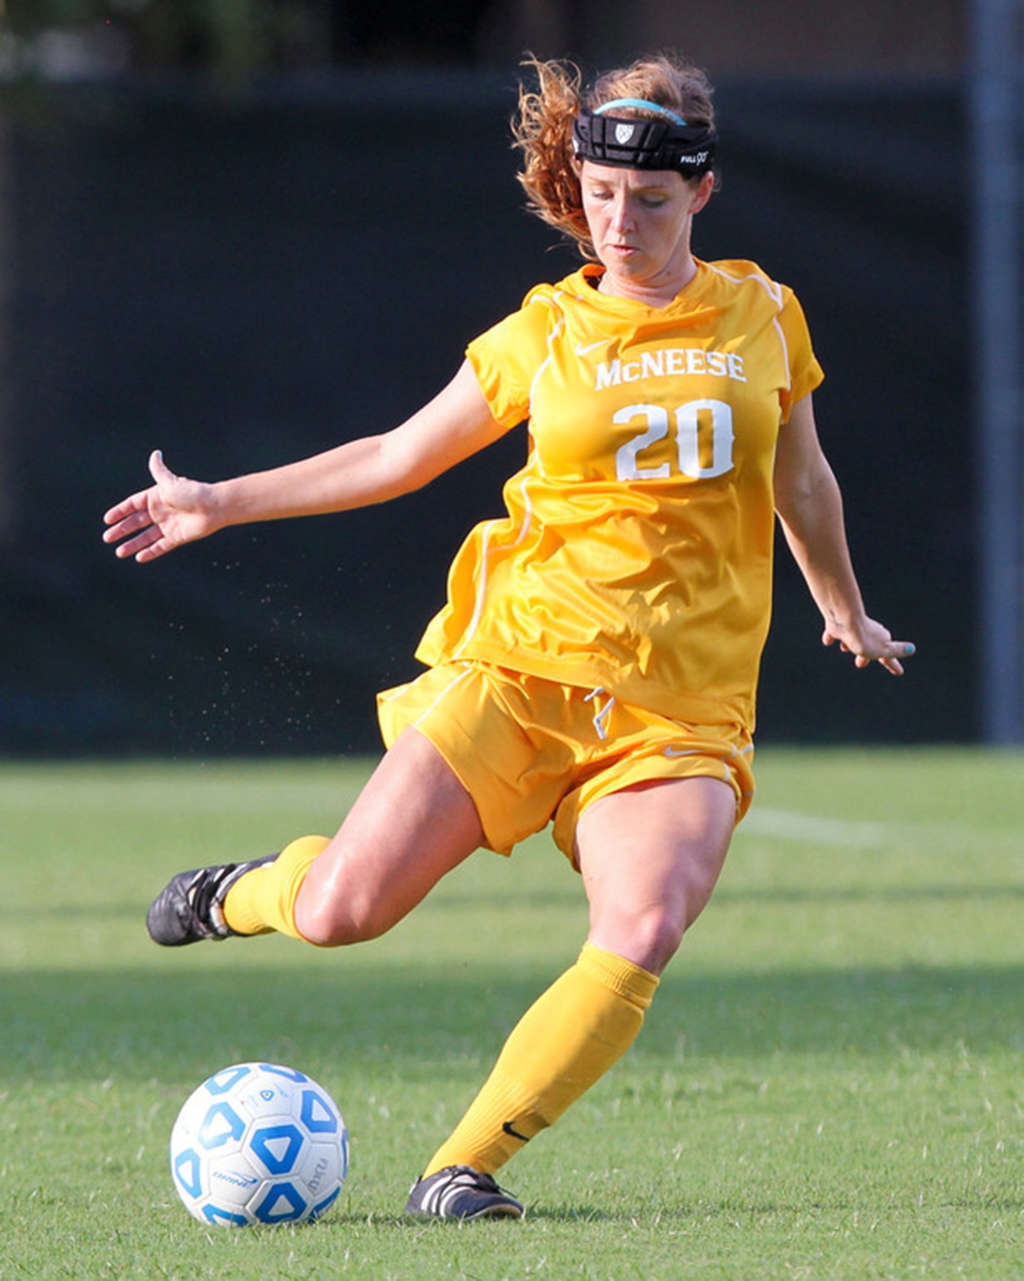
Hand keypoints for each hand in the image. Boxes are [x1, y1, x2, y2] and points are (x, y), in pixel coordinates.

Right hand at [102, 451, 220, 562]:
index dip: (120, 512)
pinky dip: (150, 552)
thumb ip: (159, 471)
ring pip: (146, 537)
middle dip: (122, 530)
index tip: (107, 520)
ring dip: (133, 544)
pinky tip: (139, 557)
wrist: (214, 507)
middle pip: (136, 523)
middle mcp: (161, 512)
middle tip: (107, 538)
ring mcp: (168, 525)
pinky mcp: (177, 537)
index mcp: (156, 497)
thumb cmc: (192, 492)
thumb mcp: (170, 482)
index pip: (133, 505)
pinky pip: (161, 546)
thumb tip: (156, 453)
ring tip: (119, 552)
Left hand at [822, 615, 914, 675]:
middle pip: (867, 645)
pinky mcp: (838, 625)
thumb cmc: (863, 637)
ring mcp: (852, 627)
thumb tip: (912, 648)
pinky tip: (828, 641)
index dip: (892, 665)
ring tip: (845, 650)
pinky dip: (832, 637)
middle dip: (865, 655)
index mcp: (880, 640)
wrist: (844, 621)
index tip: (899, 672)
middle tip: (860, 664)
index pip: (888, 656)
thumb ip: (896, 650)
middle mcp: (868, 632)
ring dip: (850, 645)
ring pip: (852, 637)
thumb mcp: (882, 649)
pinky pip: (835, 632)